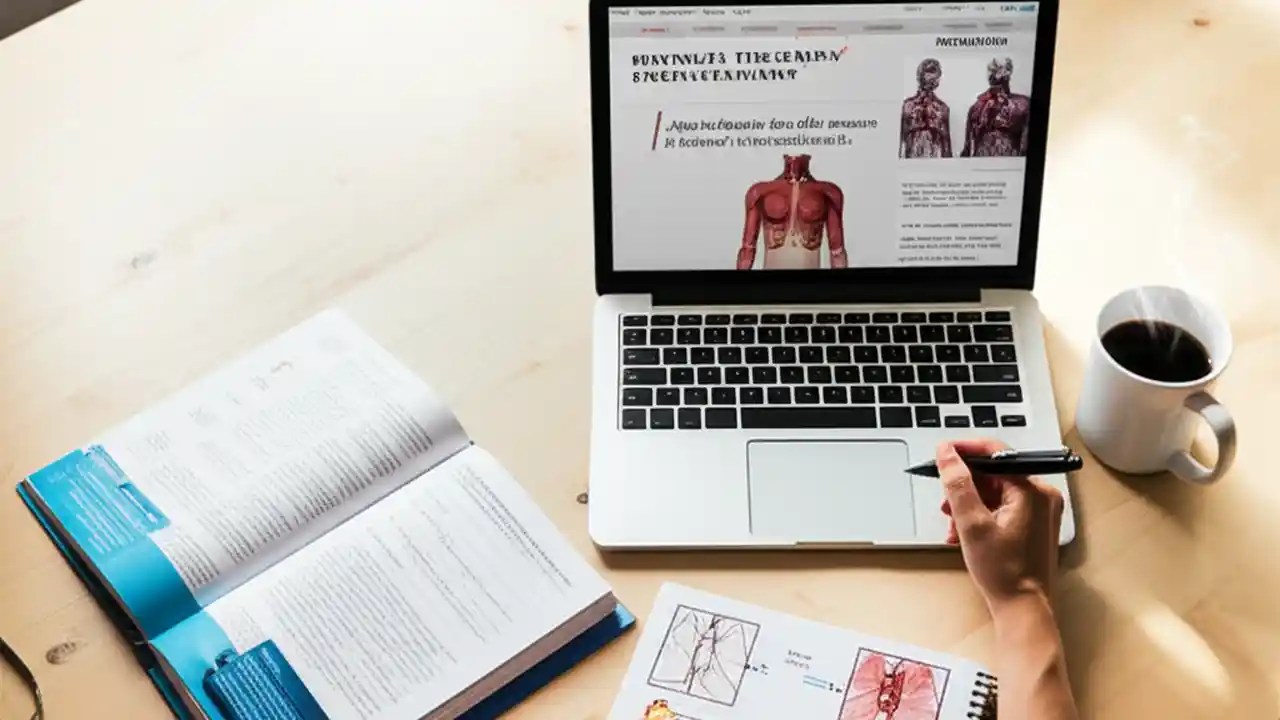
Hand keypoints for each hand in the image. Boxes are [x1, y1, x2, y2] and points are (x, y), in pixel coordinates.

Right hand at [937, 439, 1064, 610]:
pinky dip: (981, 515)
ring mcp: (1040, 510)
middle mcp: (1042, 496)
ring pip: (996, 491)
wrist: (1023, 608)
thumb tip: (947, 453)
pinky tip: (965, 533)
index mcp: (1033, 490)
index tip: (943, 454)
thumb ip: (957, 483)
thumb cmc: (1004, 573)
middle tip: (946, 503)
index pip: (996, 453)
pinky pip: (1003, 507)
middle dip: (965, 487)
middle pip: (994, 473)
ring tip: (954, 524)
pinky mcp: (1034, 524)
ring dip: (970, 503)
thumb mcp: (972, 524)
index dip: (965, 450)